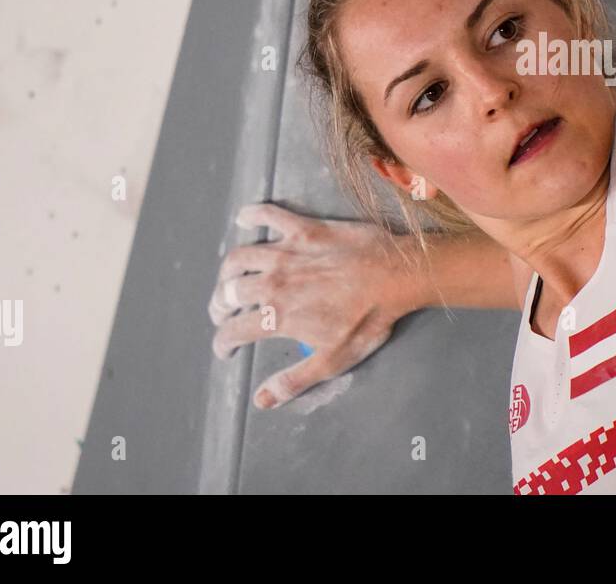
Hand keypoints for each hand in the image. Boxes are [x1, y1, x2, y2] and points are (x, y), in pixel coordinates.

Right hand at [208, 202, 418, 409]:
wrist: (396, 276)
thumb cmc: (368, 319)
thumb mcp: (333, 361)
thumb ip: (293, 380)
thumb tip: (262, 400)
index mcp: (277, 316)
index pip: (233, 331)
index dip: (222, 343)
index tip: (225, 348)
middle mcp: (273, 283)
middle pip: (228, 293)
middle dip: (219, 307)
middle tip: (223, 313)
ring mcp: (286, 253)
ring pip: (240, 258)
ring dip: (228, 271)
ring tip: (229, 279)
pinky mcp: (303, 229)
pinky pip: (269, 216)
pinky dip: (252, 216)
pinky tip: (245, 220)